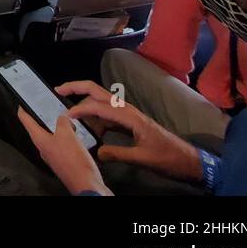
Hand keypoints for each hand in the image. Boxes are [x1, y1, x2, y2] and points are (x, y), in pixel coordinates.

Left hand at [16, 109, 108, 195]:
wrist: (86, 185)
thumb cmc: (74, 162)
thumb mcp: (67, 134)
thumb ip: (62, 122)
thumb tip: (62, 118)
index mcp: (39, 139)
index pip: (25, 120)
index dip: (23, 108)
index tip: (21, 101)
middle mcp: (44, 148)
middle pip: (39, 128)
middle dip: (43, 116)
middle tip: (47, 106)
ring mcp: (54, 155)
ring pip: (53, 136)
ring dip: (59, 127)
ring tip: (67, 119)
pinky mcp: (65, 161)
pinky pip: (64, 145)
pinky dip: (69, 137)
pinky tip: (77, 135)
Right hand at [57, 81, 203, 182]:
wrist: (187, 160)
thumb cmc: (167, 157)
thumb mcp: (143, 158)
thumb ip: (118, 154)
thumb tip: (96, 151)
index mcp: (129, 116)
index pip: (98, 106)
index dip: (80, 109)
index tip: (65, 116)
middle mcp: (127, 110)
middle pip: (98, 91)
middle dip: (77, 87)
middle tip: (58, 90)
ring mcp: (129, 115)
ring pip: (102, 102)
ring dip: (85, 104)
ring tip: (71, 114)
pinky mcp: (130, 122)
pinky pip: (108, 114)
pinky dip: (96, 117)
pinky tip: (90, 128)